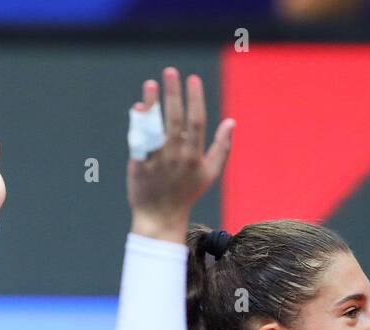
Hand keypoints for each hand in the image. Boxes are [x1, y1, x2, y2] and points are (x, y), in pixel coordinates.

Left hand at [127, 68, 234, 242]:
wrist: (161, 217)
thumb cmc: (187, 192)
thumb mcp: (210, 173)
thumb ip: (222, 147)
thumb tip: (231, 122)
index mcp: (194, 155)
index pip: (197, 121)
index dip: (195, 99)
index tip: (193, 78)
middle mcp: (176, 156)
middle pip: (175, 119)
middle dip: (174, 93)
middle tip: (170, 71)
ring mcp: (157, 160)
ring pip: (155, 128)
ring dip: (153, 104)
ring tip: (150, 84)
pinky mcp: (139, 165)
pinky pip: (139, 141)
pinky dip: (138, 124)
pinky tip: (138, 108)